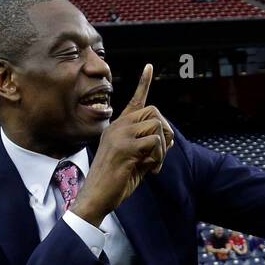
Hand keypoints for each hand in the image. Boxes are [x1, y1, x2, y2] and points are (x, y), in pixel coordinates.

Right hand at [73, 64, 172, 225]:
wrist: (97, 196)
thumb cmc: (115, 182)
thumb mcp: (135, 162)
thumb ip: (148, 149)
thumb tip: (167, 140)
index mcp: (118, 128)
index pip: (134, 102)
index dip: (143, 84)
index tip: (149, 67)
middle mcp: (118, 127)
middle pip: (153, 112)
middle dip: (165, 131)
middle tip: (162, 153)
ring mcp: (120, 135)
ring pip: (156, 126)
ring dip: (163, 148)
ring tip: (154, 165)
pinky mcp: (125, 147)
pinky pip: (155, 142)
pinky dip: (159, 157)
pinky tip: (151, 170)